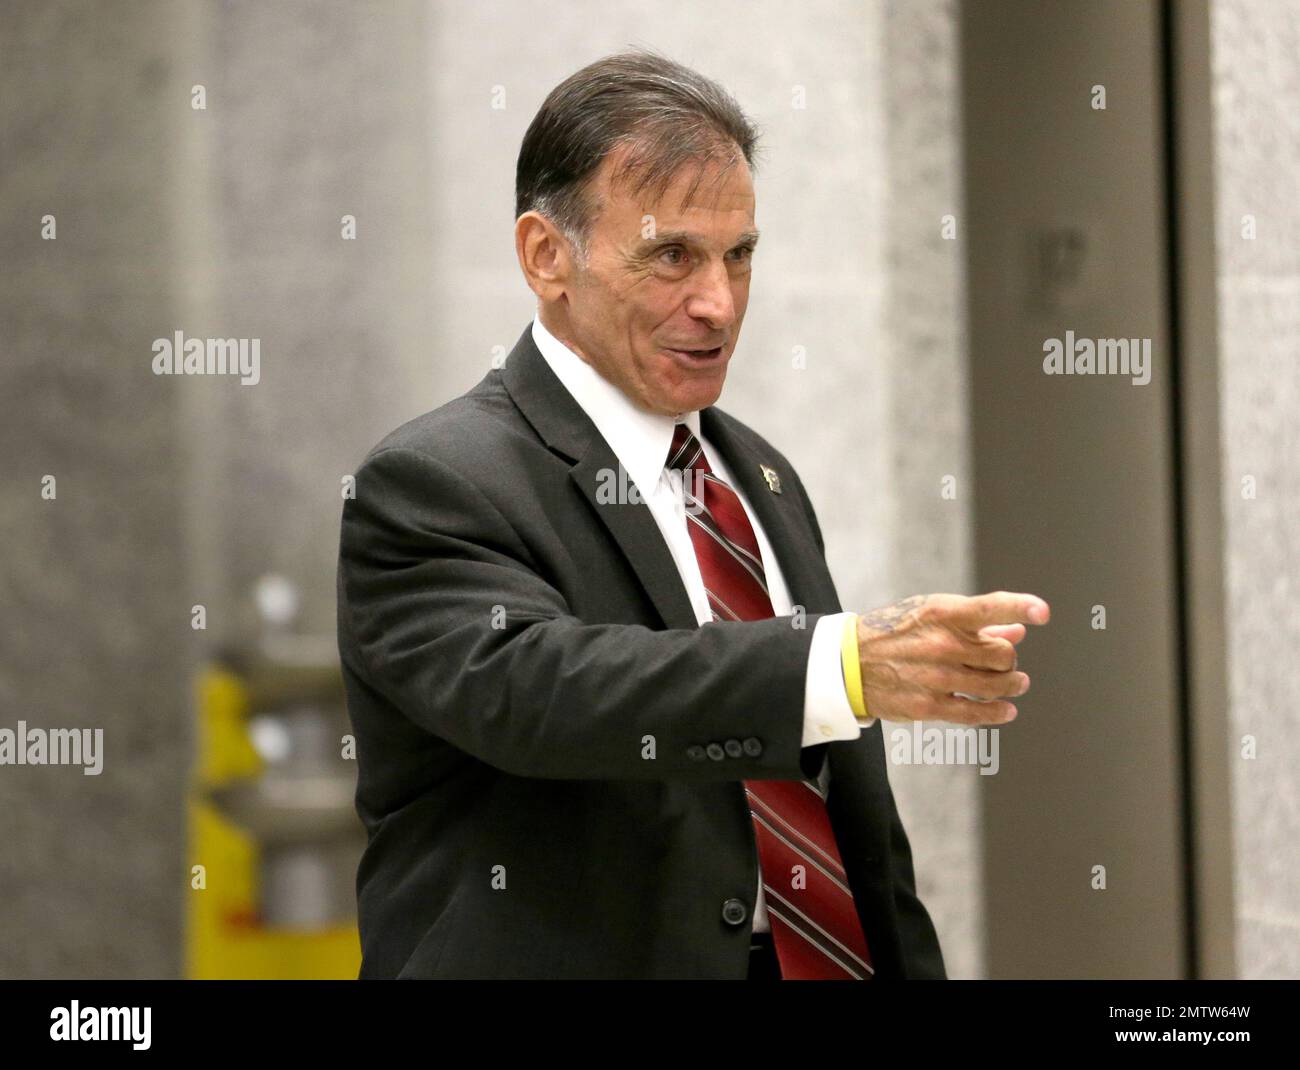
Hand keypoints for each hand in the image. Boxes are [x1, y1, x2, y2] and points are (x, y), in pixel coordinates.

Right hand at [855, 591, 1049, 724]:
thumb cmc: (895, 632)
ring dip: (1012, 684)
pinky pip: (977, 713)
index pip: (991, 608)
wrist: (849, 662)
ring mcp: (938, 677)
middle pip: (1003, 655)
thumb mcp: (930, 614)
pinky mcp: (930, 705)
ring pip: (997, 684)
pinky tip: (1006, 710)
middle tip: (1004, 661)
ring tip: (1016, 684)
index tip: (1042, 613)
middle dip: (1008, 658)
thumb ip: (976, 624)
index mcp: (943, 614)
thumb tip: (1017, 632)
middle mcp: (943, 645)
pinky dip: (998, 712)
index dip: (1021, 607)